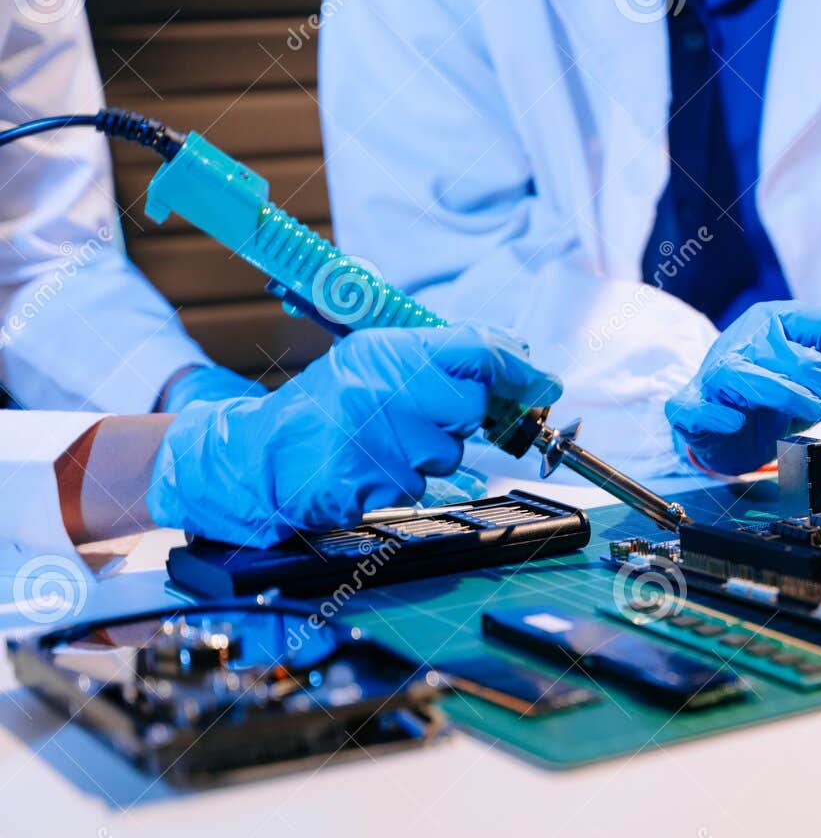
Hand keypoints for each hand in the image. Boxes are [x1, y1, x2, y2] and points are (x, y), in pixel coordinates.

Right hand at [147, 326, 560, 545]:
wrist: (261, 455)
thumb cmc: (325, 406)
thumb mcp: (372, 360)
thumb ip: (438, 355)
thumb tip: (513, 353)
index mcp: (384, 350)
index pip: (474, 349)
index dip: (516, 367)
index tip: (542, 381)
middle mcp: (380, 390)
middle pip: (468, 409)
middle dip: (456, 421)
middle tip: (421, 418)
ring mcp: (372, 440)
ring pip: (446, 455)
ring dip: (424, 455)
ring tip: (380, 443)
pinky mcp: (364, 484)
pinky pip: (414, 488)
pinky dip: (397, 482)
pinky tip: (365, 468)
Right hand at [665, 302, 820, 474]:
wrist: (725, 422)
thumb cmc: (778, 393)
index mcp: (783, 320)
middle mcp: (747, 338)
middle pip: (796, 354)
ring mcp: (716, 371)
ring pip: (750, 377)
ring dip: (788, 395)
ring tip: (819, 412)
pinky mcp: (692, 406)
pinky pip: (697, 408)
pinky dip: (714, 417)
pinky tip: (734, 424)